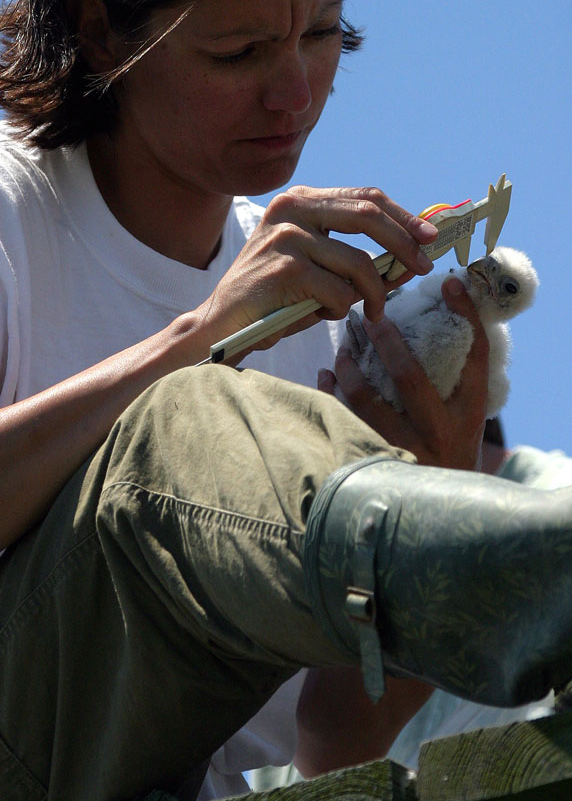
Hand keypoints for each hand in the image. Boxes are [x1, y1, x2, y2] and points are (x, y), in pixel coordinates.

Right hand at [200, 185, 437, 353]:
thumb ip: (355, 253)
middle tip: (422, 269)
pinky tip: (325, 315)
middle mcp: (291, 208)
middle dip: (404, 244)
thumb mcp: (318, 265)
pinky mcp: (284, 269)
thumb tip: (413, 256)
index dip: (403, 216)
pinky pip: (339, 292)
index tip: (431, 236)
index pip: (365, 196)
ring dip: (374, 293)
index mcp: (300, 200)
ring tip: (373, 311)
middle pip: (368, 215)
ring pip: (359, 262)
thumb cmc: (275, 297)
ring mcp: (286, 237)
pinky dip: (342, 309)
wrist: (222, 324)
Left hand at [322, 276, 488, 469]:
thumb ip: (456, 381)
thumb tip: (442, 319)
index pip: (474, 358)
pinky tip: (326, 375)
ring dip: (351, 368)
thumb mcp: (464, 421)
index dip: (465, 317)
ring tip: (342, 347)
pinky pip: (344, 423)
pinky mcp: (373, 464)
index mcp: (468, 416)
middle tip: (369, 315)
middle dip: (387, 340)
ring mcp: (403, 452)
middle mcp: (439, 434)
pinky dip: (332, 395)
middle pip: (411, 376)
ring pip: (368, 402)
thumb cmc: (451, 453)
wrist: (438, 517)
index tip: (450, 284)